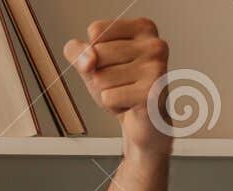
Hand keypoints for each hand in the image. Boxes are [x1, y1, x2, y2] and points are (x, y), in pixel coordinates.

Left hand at [64, 18, 171, 153]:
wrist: (142, 120)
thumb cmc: (120, 87)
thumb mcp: (91, 62)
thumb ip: (77, 51)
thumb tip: (89, 61)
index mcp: (143, 28)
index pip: (96, 30)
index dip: (93, 53)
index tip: (113, 63)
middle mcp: (154, 44)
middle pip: (98, 53)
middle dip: (99, 74)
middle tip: (121, 82)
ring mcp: (155, 68)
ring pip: (101, 77)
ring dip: (107, 91)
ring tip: (126, 92)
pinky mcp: (150, 93)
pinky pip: (108, 97)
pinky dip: (112, 106)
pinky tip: (129, 104)